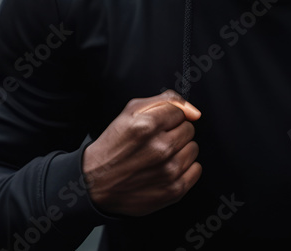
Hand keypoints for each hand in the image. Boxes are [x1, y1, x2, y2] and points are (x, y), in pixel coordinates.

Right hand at [82, 89, 201, 215]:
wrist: (94, 183)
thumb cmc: (113, 146)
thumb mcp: (130, 112)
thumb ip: (165, 101)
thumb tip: (194, 111)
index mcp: (147, 125)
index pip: (180, 112)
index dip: (167, 119)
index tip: (156, 127)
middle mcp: (160, 148)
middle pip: (189, 130)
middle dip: (174, 133)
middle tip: (155, 142)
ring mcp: (168, 171)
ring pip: (193, 149)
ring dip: (180, 151)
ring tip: (159, 157)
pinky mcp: (173, 190)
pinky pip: (196, 170)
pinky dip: (184, 169)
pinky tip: (165, 169)